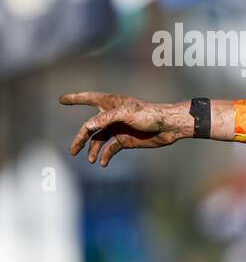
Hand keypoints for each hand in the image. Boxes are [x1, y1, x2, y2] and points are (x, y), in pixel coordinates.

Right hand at [61, 92, 192, 166]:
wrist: (169, 127)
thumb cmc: (150, 115)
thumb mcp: (127, 114)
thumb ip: (106, 118)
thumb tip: (87, 127)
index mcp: (111, 104)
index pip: (88, 98)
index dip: (75, 99)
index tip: (61, 99)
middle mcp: (111, 116)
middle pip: (90, 127)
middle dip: (80, 139)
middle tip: (73, 151)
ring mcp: (118, 129)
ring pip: (98, 140)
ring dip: (93, 150)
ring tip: (90, 160)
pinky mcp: (125, 140)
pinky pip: (110, 149)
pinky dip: (105, 156)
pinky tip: (103, 163)